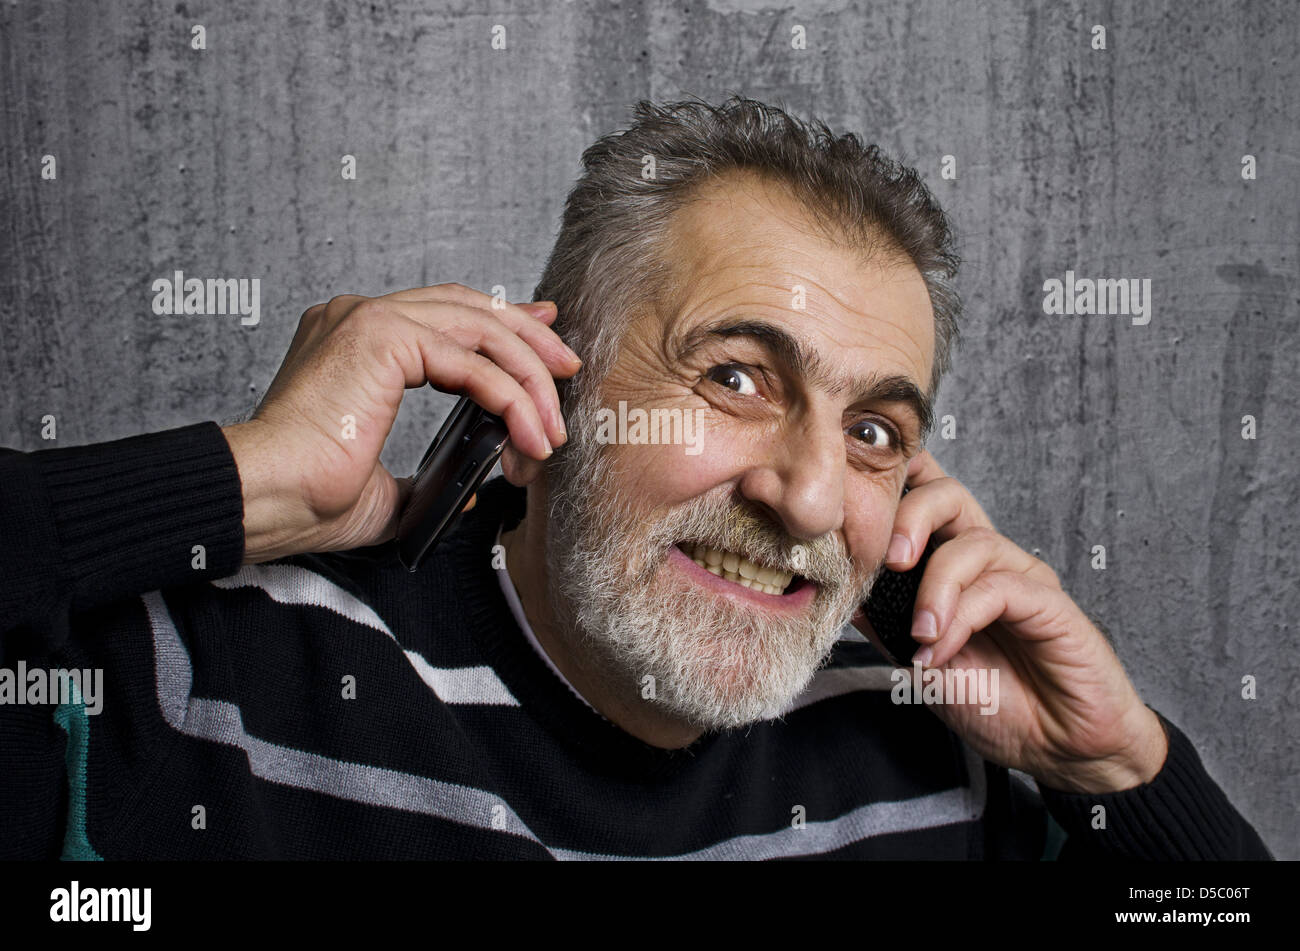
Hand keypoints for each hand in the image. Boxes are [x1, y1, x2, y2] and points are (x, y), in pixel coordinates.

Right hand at [222, 284, 581, 562]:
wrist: (266, 499)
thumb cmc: (307, 499)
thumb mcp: (384, 489)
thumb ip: (426, 479)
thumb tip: (469, 489)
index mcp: (355, 339)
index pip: (447, 314)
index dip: (504, 325)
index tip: (546, 343)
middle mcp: (359, 316)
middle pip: (471, 308)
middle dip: (530, 339)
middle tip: (567, 370)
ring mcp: (368, 319)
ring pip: (480, 329)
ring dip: (528, 377)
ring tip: (552, 426)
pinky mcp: (381, 337)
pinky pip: (471, 361)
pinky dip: (510, 397)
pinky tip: (528, 432)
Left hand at [852, 450, 1168, 793]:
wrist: (1054, 749)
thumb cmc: (993, 704)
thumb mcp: (917, 661)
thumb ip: (884, 621)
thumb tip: (838, 586)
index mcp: (954, 566)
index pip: (925, 500)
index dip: (895, 487)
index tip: (857, 506)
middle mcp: (988, 562)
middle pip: (949, 495)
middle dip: (909, 515)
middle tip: (887, 561)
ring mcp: (1021, 578)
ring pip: (972, 542)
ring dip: (933, 588)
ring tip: (920, 636)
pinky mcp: (1050, 603)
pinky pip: (999, 587)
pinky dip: (961, 616)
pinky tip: (942, 649)